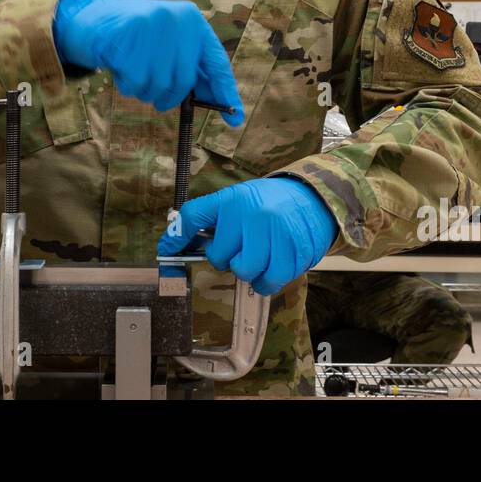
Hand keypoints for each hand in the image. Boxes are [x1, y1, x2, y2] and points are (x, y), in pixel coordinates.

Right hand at [53, 0, 243, 121]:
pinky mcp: (129, 42)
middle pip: (184, 80)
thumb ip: (189, 62)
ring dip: (145, 90)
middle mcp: (176, 21)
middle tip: (158, 100)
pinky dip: (127, 86)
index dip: (225, 90)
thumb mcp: (167, 40)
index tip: (235, 117)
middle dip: (171, 97)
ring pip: (159, 85)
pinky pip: (136, 84)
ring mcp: (152, 30)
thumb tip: (215, 99)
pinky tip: (120, 68)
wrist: (91, 19)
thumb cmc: (135, 37)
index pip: (215, 61)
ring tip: (133, 71)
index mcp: (191, 19)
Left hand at [157, 178, 337, 295]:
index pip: (193, 216)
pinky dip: (266, 282)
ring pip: (244, 271)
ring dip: (249, 271)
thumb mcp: (242, 200)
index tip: (165, 251)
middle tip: (242, 248)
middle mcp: (250, 214)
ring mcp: (273, 234)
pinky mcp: (292, 253)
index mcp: (233, 199)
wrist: (314, 199)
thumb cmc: (272, 203)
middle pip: (220, 257)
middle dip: (228, 258)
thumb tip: (183, 243)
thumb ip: (217, 220)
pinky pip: (268, 282)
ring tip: (259, 257)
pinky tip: (270, 269)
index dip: (175, 237)